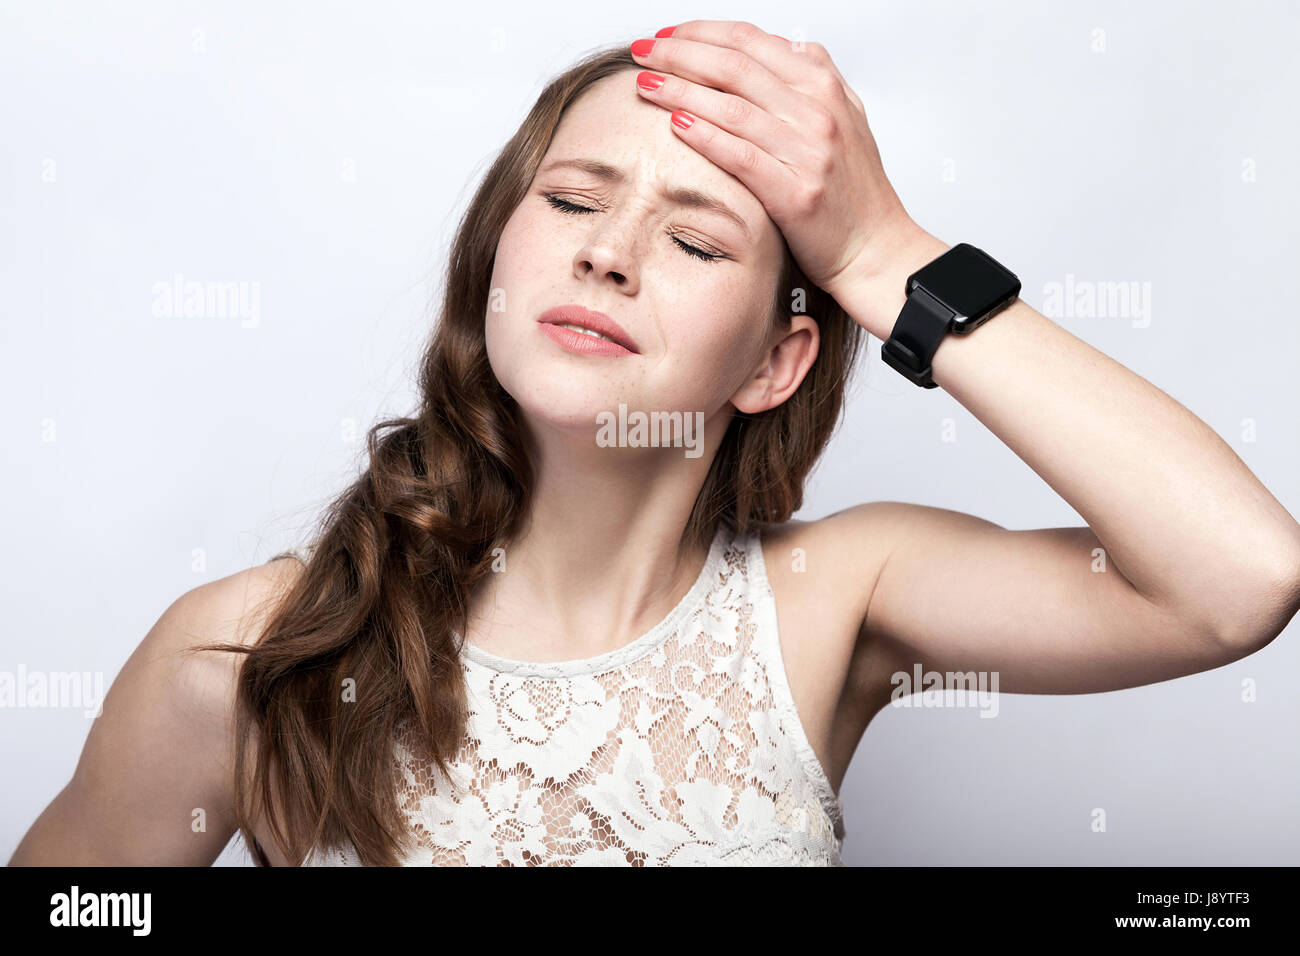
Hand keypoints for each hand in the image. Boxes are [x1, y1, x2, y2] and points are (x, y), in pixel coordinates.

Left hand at [631, 21, 921, 308]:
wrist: (877, 249)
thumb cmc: (854, 191)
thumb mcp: (847, 118)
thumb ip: (815, 79)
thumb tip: (786, 45)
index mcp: (824, 86)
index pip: (751, 40)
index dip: (701, 32)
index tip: (666, 35)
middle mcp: (818, 111)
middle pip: (734, 66)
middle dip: (679, 54)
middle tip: (644, 51)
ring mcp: (809, 151)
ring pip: (731, 106)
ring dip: (680, 91)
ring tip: (645, 85)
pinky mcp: (796, 192)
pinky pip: (740, 155)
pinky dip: (705, 136)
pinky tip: (675, 125)